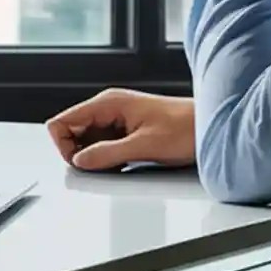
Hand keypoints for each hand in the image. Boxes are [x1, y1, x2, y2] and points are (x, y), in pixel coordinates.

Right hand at [45, 89, 195, 170]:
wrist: (209, 127)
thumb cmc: (185, 128)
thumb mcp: (144, 145)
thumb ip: (108, 153)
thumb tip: (79, 161)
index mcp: (108, 103)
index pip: (62, 121)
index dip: (63, 145)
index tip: (81, 162)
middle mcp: (108, 108)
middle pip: (71, 132)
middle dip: (79, 153)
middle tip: (102, 166)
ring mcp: (116, 119)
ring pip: (86, 142)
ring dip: (95, 158)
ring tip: (120, 164)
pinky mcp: (125, 131)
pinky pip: (102, 146)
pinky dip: (107, 159)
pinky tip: (124, 164)